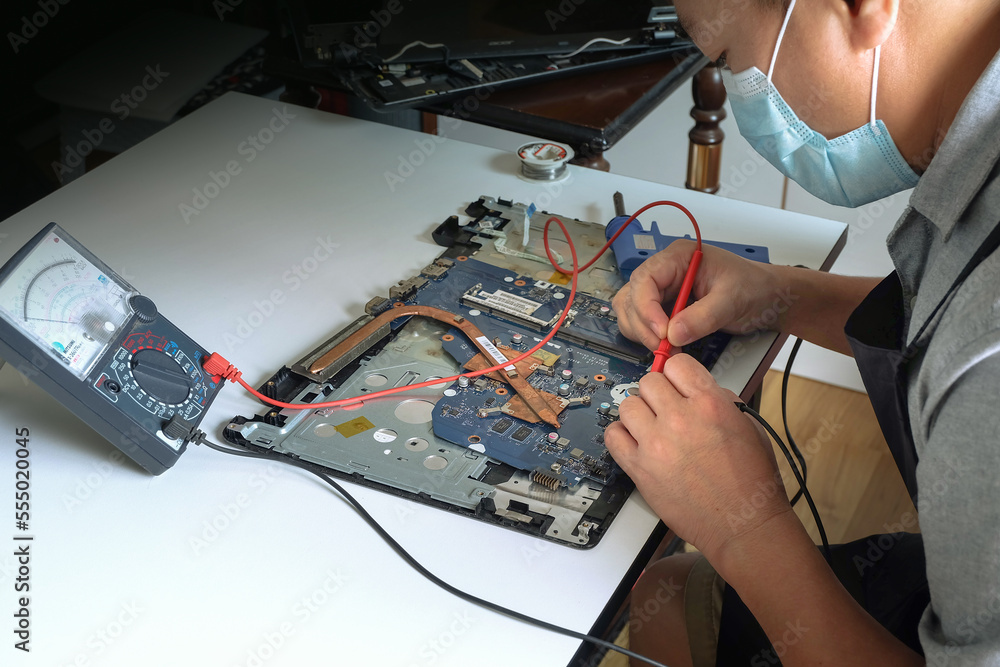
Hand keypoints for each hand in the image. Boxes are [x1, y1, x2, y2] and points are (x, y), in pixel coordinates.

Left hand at [604, 354, 790, 559]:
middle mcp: (680, 419)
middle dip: (657, 394)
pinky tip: (636, 443)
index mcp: (710, 404)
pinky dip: (621, 436)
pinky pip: (613, 436)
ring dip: (639, 414)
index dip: (676, 374)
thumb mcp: (748, 425)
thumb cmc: (752, 480)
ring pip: (627, 405)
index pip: (676, 364)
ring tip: (652, 429)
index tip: (676, 384)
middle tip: (666, 410)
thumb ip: (719, 399)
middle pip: (648, 382)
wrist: (743, 524)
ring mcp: (656, 444)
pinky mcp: (640, 469)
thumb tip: (692, 388)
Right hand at [612, 240, 779, 350]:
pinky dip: (647, 337)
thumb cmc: (753, 287)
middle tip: (664, 347)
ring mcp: (662, 289)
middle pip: (632, 297)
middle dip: (644, 325)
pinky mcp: (663, 307)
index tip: (662, 332)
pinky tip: (666, 345)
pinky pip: (640, 322)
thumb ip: (703, 317)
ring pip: (630, 311)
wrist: (765, 297)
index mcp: (679, 257)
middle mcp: (664, 271)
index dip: (646, 307)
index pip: (645, 279)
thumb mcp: (732, 300)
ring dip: (642, 333)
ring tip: (666, 348)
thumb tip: (672, 335)